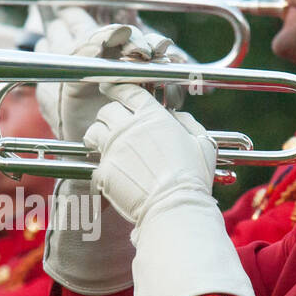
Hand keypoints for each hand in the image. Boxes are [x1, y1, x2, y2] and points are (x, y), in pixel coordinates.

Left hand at [84, 84, 216, 224]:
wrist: (176, 207)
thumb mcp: (202, 143)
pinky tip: (106, 176)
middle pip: (107, 110)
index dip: (118, 88)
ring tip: (96, 143)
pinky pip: (94, 165)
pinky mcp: (103, 171)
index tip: (111, 88)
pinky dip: (99, 170)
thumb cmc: (193, 177)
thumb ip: (188, 124)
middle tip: (109, 123)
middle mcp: (129, 128)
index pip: (129, 91)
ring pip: (93, 132)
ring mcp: (113, 149)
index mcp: (153, 116)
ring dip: (95, 136)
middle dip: (107, 115)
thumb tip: (178, 117)